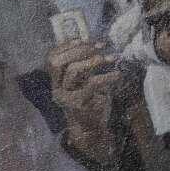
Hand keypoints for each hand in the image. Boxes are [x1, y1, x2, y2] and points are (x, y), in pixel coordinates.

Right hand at [46, 40, 120, 156]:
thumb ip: (84, 68)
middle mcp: (56, 88)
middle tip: (100, 46)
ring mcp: (65, 96)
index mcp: (56, 81)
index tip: (85, 39)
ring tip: (110, 58)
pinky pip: (91, 84)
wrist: (90, 130)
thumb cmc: (90, 103)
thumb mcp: (84, 83)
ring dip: (93, 61)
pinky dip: (107, 76)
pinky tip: (117, 74)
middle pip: (58, 62)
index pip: (51, 58)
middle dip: (79, 50)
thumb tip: (95, 46)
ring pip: (73, 71)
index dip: (66, 46)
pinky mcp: (78, 103)